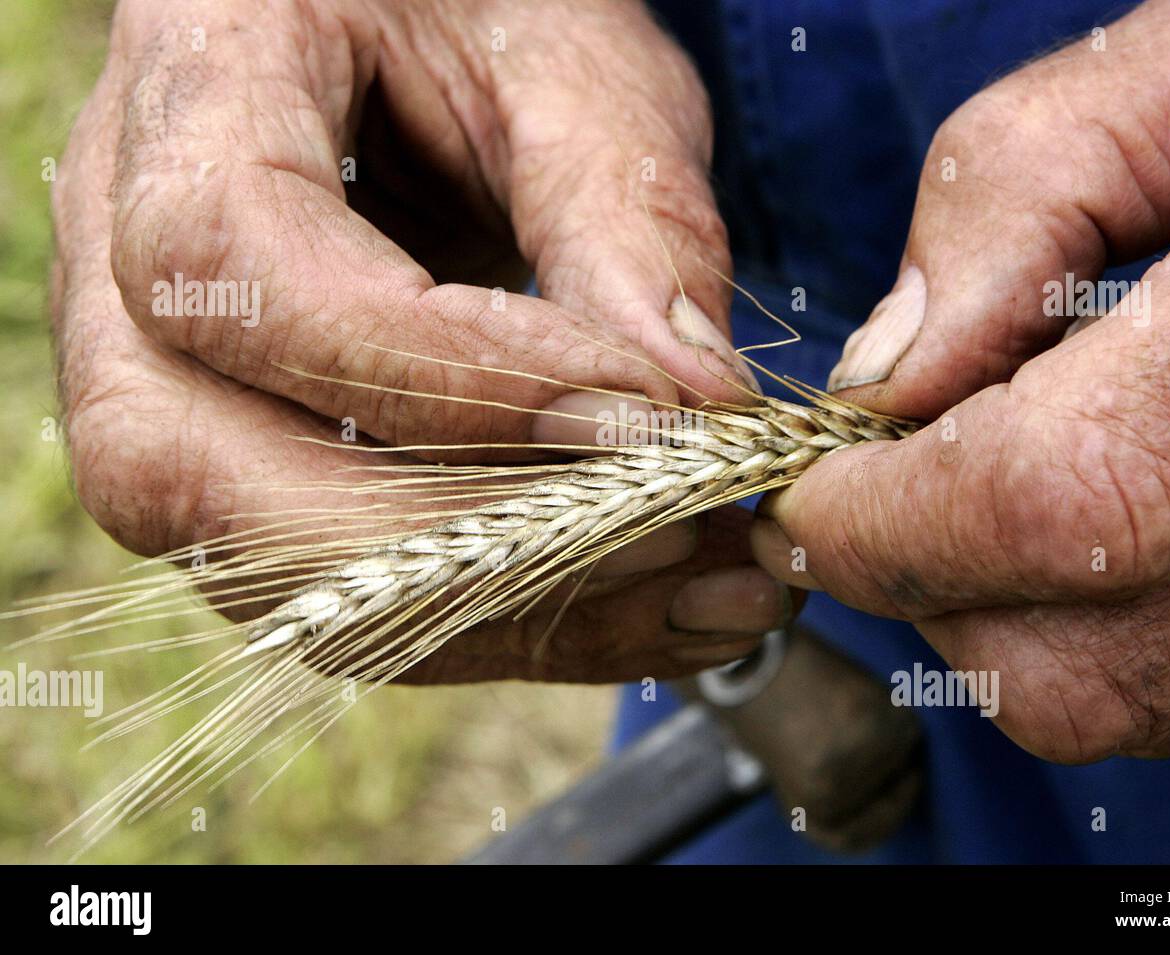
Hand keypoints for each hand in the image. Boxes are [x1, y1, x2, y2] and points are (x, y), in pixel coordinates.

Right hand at [54, 0, 777, 681]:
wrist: (417, 19)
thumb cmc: (485, 5)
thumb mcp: (575, 68)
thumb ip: (624, 220)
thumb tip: (696, 411)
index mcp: (189, 84)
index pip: (241, 270)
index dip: (437, 377)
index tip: (638, 418)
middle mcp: (123, 250)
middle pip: (191, 465)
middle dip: (447, 539)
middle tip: (671, 541)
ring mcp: (164, 371)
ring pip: (259, 559)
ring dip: (487, 607)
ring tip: (692, 593)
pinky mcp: (243, 447)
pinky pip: (330, 572)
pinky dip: (490, 610)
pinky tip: (645, 600)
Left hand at [753, 0, 1169, 761]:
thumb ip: (1009, 206)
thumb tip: (881, 384)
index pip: (1057, 496)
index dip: (888, 523)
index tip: (806, 502)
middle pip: (1082, 656)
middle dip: (925, 586)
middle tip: (879, 496)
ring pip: (1125, 702)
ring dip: (998, 617)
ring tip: (990, 487)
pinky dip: (1089, 640)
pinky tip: (1086, 526)